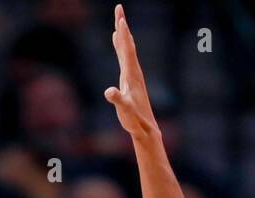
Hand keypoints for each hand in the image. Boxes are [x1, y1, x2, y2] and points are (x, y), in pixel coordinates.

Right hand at [104, 4, 159, 141]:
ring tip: (118, 19)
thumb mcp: (125, 111)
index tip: (120, 19)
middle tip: (119, 8)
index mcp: (132, 76)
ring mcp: (132, 74)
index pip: (127, 51)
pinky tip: (116, 40)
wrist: (146, 129)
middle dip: (123, 26)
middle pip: (128, 44)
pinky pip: (124, 56)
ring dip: (122, 33)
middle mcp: (134, 72)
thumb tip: (109, 92)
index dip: (123, 35)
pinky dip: (120, 45)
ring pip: (126, 49)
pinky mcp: (129, 79)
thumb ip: (117, 100)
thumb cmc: (135, 121)